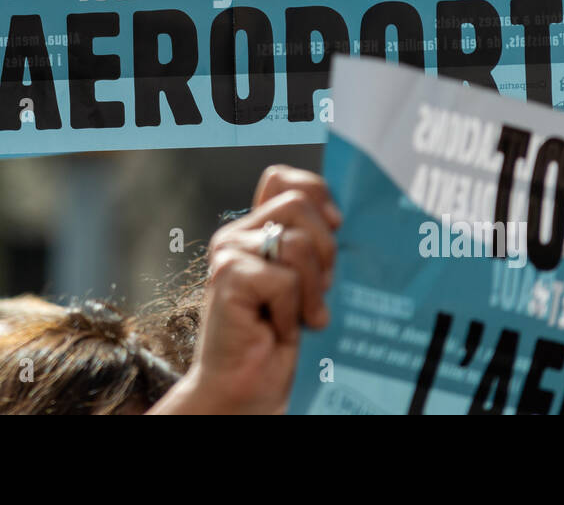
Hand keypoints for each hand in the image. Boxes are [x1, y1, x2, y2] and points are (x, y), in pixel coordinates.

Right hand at [157, 167, 340, 413]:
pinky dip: (291, 313)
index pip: (281, 177)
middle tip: (318, 290)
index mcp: (252, 229)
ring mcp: (227, 252)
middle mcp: (235, 234)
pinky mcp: (228, 276)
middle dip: (325, 251)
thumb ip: (306, 246)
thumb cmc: (274, 337)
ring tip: (300, 316)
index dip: (316, 192)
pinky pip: (285, 280)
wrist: (245, 385)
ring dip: (311, 291)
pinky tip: (276, 329)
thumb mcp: (300, 282)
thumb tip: (335, 218)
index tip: (334, 225)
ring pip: (297, 244)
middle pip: (298, 204)